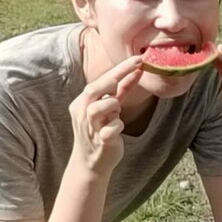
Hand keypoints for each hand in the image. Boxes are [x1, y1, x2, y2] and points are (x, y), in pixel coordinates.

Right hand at [70, 54, 143, 175]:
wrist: (92, 163)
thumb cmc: (101, 130)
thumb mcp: (110, 108)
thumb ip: (121, 89)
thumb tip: (137, 69)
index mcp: (83, 102)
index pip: (100, 81)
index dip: (120, 69)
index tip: (139, 58)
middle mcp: (82, 113)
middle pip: (93, 90)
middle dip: (113, 79)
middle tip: (130, 76)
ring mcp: (90, 128)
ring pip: (98, 108)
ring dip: (112, 105)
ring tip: (116, 112)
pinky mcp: (100, 142)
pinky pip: (110, 129)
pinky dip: (117, 125)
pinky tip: (117, 129)